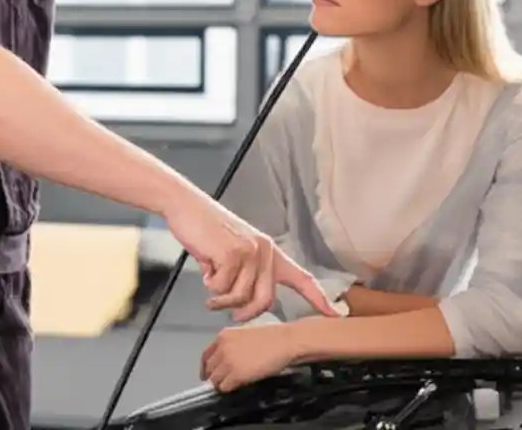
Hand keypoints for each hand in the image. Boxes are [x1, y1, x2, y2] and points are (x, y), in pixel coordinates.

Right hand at [163, 191, 338, 322]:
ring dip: (221, 299)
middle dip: (246, 313)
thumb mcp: (232, 252)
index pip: (302, 277)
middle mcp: (265, 250)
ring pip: (241, 297)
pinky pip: (222, 289)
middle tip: (232, 315)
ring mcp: (250, 251)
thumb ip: (243, 275)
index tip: (335, 315)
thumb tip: (240, 303)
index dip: (319, 298)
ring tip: (210, 287)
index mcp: (270, 250)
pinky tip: (206, 268)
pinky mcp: (232, 254)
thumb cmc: (206, 230)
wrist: (186, 206)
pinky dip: (210, 286)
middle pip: (265, 300)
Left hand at [200, 324, 298, 391]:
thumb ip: (231, 346)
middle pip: (209, 369)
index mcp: (223, 336)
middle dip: (214, 376)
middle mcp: (222, 348)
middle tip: (222, 382)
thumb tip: (226, 360)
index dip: (206, 367)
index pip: (206, 355)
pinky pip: (224, 387)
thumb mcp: (244, 335)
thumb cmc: (271, 338)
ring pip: (215, 380)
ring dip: (221, 384)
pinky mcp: (235, 375)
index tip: (208, 374)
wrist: (284, 342)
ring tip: (231, 384)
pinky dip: (228, 389)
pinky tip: (237, 386)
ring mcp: (227, 362)